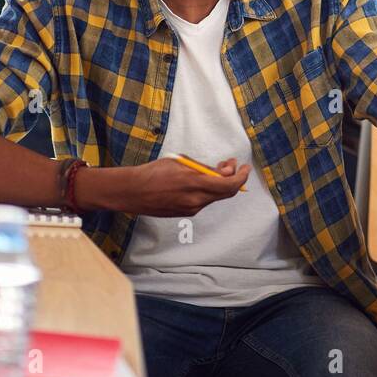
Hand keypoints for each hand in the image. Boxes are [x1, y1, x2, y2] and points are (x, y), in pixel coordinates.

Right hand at [119, 157, 250, 217]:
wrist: (132, 192)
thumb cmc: (154, 172)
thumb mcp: (181, 162)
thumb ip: (205, 168)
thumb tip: (226, 170)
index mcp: (196, 184)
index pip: (229, 184)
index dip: (241, 176)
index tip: (244, 168)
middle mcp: (196, 200)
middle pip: (226, 193)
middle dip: (233, 178)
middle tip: (232, 166)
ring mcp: (191, 209)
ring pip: (214, 197)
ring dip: (219, 184)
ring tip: (213, 170)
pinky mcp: (185, 213)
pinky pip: (203, 201)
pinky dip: (208, 191)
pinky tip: (200, 182)